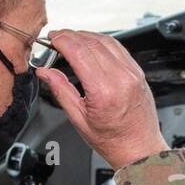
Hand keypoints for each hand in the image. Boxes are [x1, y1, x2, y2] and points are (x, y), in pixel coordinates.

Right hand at [37, 30, 167, 168]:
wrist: (140, 148)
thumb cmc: (113, 140)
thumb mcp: (79, 119)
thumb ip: (61, 91)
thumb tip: (44, 72)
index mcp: (104, 91)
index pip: (79, 52)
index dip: (62, 40)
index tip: (51, 39)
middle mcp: (121, 78)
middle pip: (91, 42)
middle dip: (70, 36)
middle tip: (56, 38)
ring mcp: (132, 74)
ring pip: (106, 41)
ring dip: (85, 36)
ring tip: (71, 40)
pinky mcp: (138, 73)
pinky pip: (119, 48)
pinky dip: (102, 42)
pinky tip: (91, 45)